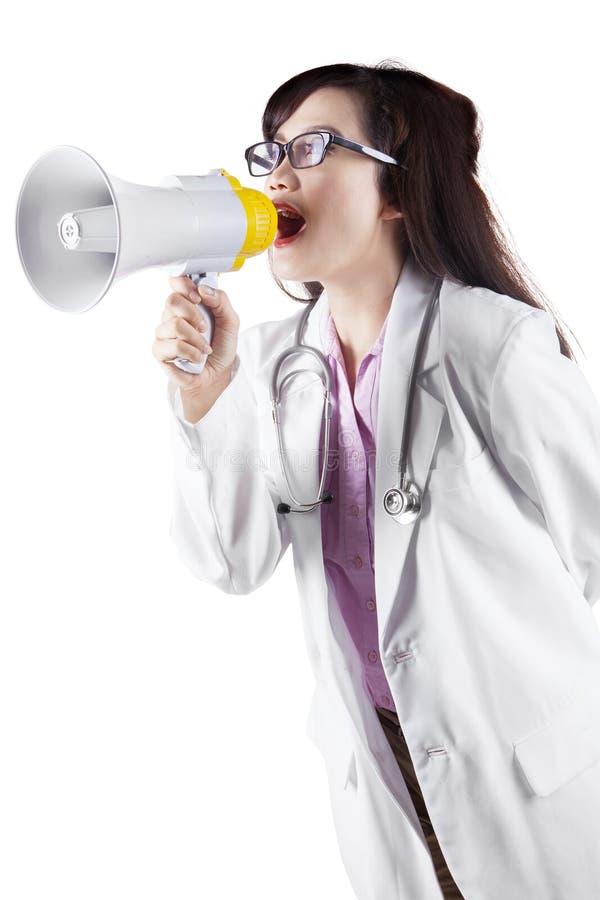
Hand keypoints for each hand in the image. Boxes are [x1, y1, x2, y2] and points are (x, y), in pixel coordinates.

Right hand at [152, 276, 239, 394]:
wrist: (218, 373)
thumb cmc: (221, 346)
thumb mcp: (230, 321)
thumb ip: (221, 301)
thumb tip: (204, 289)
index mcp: (188, 303)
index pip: (175, 282)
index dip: (184, 285)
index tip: (198, 298)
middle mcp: (172, 314)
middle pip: (172, 300)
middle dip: (194, 314)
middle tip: (205, 328)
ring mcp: (164, 332)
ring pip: (175, 325)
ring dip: (196, 339)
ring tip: (205, 348)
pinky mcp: (159, 350)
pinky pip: (173, 345)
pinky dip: (191, 352)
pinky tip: (196, 357)